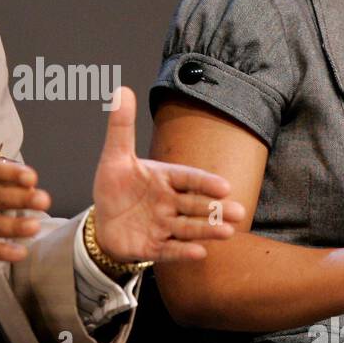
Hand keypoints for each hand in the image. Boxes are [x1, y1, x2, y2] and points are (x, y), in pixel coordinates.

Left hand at [90, 86, 244, 262]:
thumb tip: (122, 90)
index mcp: (163, 179)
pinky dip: (183, 252)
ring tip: (228, 233)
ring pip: (188, 228)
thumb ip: (122, 127)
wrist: (103, 222)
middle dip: (216, 210)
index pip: (187, 179)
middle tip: (240, 212)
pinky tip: (200, 253)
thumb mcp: (115, 156)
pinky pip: (169, 250)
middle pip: (195, 206)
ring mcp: (162, 226)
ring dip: (207, 231)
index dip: (204, 183)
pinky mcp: (153, 247)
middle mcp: (168, 203)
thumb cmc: (115, 187)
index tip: (224, 186)